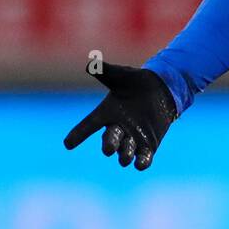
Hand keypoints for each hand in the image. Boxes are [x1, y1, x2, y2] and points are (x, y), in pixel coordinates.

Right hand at [63, 62, 177, 169]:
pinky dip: (142, 162)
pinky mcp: (148, 146)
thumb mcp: (122, 76)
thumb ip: (107, 72)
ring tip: (126, 155)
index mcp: (107, 114)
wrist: (160, 89)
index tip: (68, 144)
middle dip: (108, 145)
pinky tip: (141, 164)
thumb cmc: (136, 82)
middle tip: (108, 148)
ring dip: (124, 155)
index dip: (78, 134)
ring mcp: (133, 140)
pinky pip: (143, 159)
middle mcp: (118, 130)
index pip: (88, 125)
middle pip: (109, 141)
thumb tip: (91, 64)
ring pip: (125, 153)